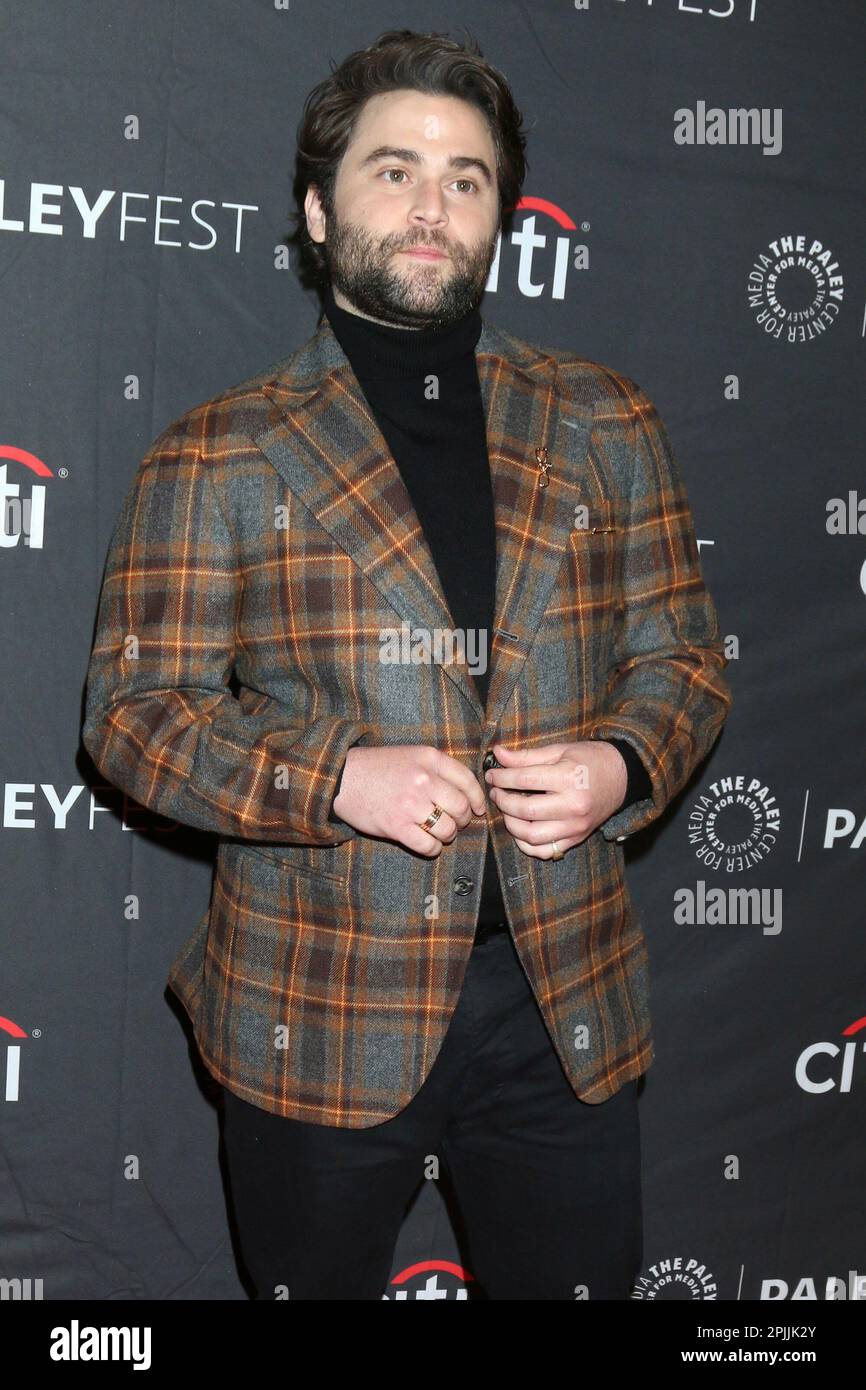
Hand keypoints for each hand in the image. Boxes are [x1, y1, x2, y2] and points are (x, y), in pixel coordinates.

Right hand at [333, 744, 486, 855]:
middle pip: (461, 808)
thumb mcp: (411, 754)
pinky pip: (428, 845)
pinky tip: (427, 843)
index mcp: (429, 758)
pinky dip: (432, 848)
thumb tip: (467, 792)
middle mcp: (423, 780)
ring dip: (448, 835)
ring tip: (440, 832)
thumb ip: (437, 768)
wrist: (342, 777)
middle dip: (463, 819)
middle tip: (456, 822)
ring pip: (448, 829)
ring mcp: (410, 804)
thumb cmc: (378, 767)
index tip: (478, 808)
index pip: (467, 781)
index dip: (477, 798)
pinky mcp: (397, 826)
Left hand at [484, 740, 626, 858]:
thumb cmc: (590, 760)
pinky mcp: (577, 838)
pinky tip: (520, 830)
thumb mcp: (560, 751)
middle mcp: (573, 806)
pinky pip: (545, 851)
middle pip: (525, 810)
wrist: (622, 777)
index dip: (501, 777)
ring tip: (506, 810)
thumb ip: (527, 755)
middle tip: (495, 792)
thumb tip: (498, 753)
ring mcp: (575, 826)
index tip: (492, 774)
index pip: (524, 780)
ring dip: (511, 824)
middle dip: (502, 800)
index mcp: (568, 778)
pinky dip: (527, 845)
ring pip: (531, 835)